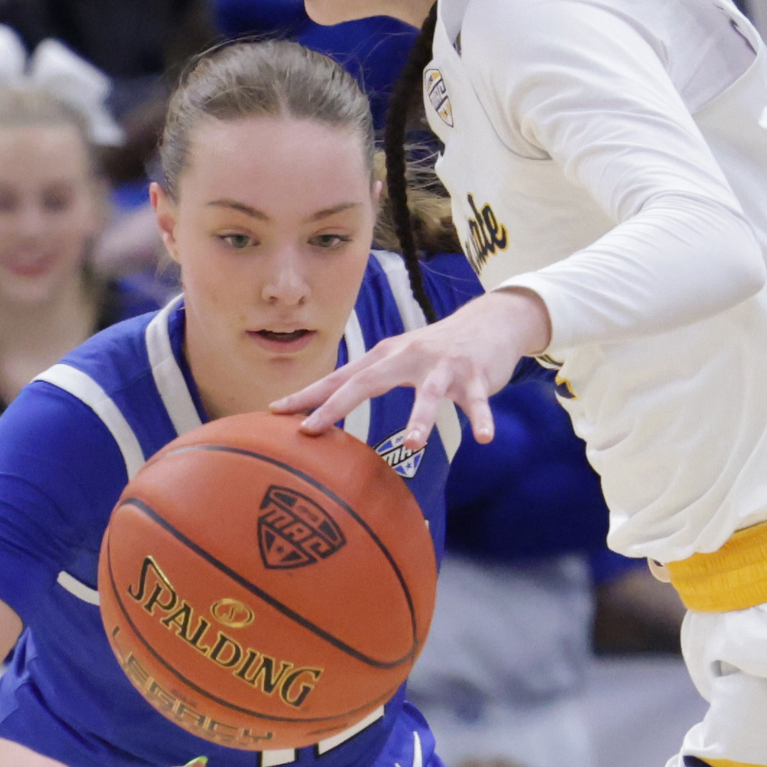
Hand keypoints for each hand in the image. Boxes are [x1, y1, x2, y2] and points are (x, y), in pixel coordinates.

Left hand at [273, 288, 549, 449]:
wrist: (492, 321)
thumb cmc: (438, 350)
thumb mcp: (401, 359)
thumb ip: (371, 379)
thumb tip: (330, 407)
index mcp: (386, 356)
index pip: (340, 377)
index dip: (308, 394)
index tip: (274, 412)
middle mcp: (409, 356)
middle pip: (368, 381)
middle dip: (336, 404)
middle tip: (309, 429)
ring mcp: (443, 365)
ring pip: (429, 394)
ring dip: (421, 419)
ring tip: (413, 445)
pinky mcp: (475, 374)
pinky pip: (477, 401)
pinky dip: (482, 418)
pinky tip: (484, 439)